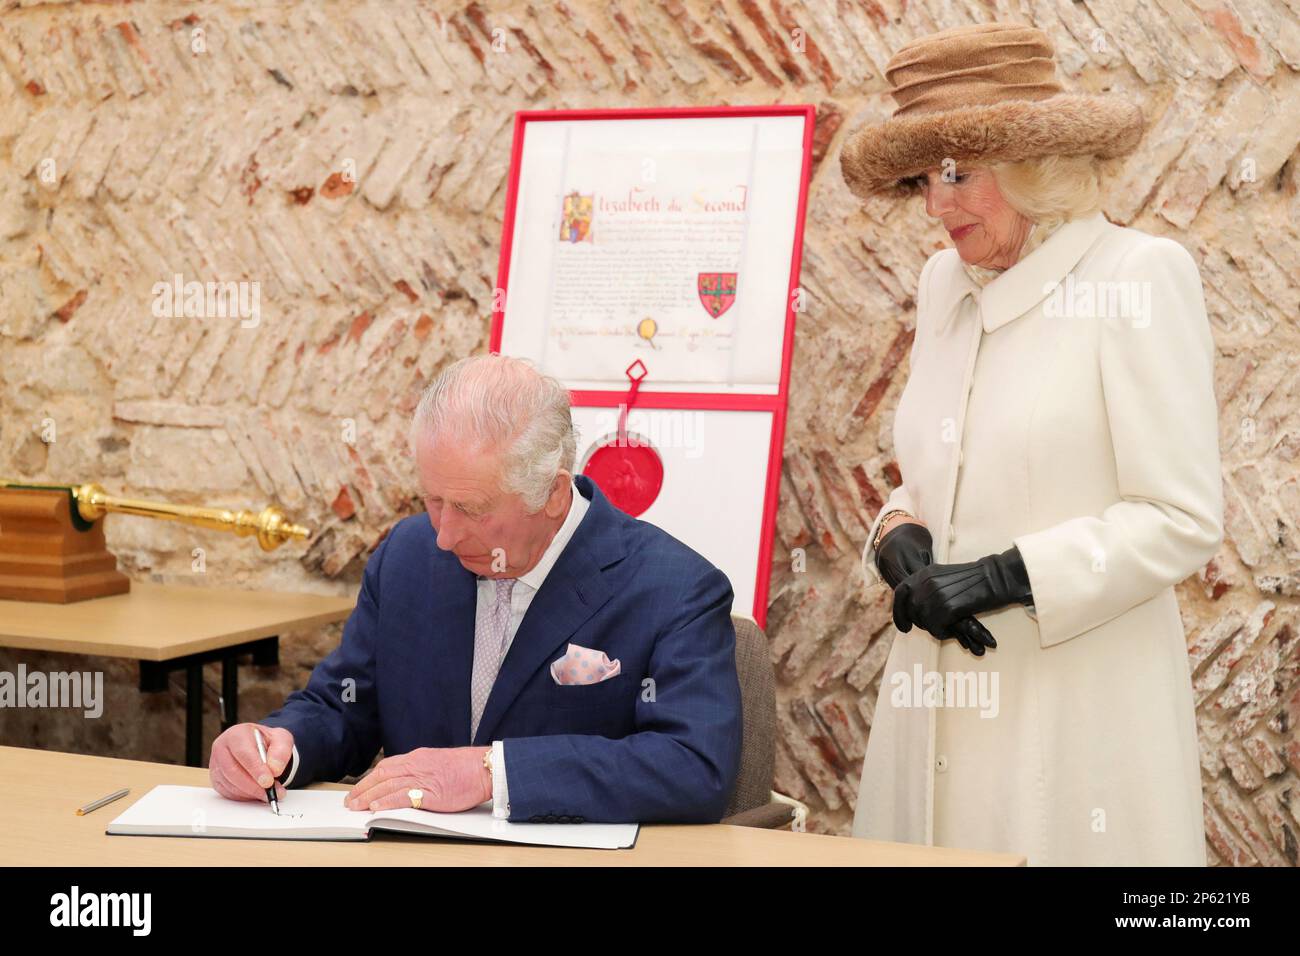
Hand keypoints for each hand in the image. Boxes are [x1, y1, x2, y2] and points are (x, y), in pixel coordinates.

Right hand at [210, 723, 292, 802]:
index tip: (268, 782)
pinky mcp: (216, 779)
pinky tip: (256, 793)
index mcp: (236, 734)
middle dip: (253, 785)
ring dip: (250, 793)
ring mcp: (216, 765)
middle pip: (233, 771)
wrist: (259, 747)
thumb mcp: (281, 739)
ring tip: (268, 793)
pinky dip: (244, 796)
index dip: (256, 769)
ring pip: (230, 784)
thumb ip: (281, 751)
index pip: (243, 752)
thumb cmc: (267, 742)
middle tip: (270, 793)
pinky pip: (228, 793)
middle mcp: (222, 748)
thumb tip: (274, 769)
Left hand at [345, 747, 491, 812]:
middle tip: (350, 800)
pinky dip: (387, 802)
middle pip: (382, 775)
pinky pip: (403, 797)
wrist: (485, 768)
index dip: (370, 778)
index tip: (360, 787)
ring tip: (356, 806)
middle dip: (363, 788)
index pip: (387, 765)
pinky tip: (376, 807)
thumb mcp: (438, 762)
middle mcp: (417, 765)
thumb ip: (422, 769)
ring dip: (368, 796)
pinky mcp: (431, 793)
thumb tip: (407, 781)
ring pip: (387, 786)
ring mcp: (423, 778)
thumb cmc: (467, 767)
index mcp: (418, 757)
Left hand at [876, 522, 997, 655]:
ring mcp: (936, 594)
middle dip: (921, 623)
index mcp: (923, 573)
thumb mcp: (943, 577)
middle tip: (938, 627)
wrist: (997, 578)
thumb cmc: (975, 580)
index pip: (900, 592)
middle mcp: (926, 582)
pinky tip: (955, 630)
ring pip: (924, 621)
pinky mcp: (948, 607)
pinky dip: (944, 633)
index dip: (899, 611)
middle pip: (911, 610)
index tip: (904, 627)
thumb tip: (913, 606)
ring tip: (950, 627)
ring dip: (936, 628)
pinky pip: (936, 628)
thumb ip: (926, 587)